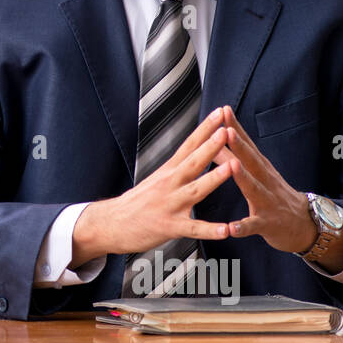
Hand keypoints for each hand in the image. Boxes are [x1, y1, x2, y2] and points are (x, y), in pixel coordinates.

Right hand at [71, 108, 234, 263]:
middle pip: (193, 161)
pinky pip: (193, 228)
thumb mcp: (156, 178)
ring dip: (214, 178)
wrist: (110, 224)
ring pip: (195, 190)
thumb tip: (196, 149)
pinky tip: (225, 230)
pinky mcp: (169, 226)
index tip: (220, 112)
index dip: (205, 129)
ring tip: (232, 167)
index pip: (189, 145)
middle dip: (211, 146)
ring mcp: (169, 205)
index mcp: (168, 171)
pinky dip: (209, 229)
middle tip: (227, 130)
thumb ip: (178, 166)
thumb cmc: (136, 202)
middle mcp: (169, 184)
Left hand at [212, 105, 316, 253]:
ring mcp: (268, 202)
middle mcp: (265, 180)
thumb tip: (214, 139)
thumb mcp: (257, 173)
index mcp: (261, 168)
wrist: (306, 225)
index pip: (247, 144)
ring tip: (231, 165)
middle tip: (226, 129)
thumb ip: (234, 157)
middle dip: (239, 145)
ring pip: (254, 188)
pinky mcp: (267, 224)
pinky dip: (243, 227)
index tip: (223, 110)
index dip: (235, 127)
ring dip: (243, 177)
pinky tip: (231, 228)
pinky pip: (254, 226)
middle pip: (252, 160)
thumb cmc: (274, 195)